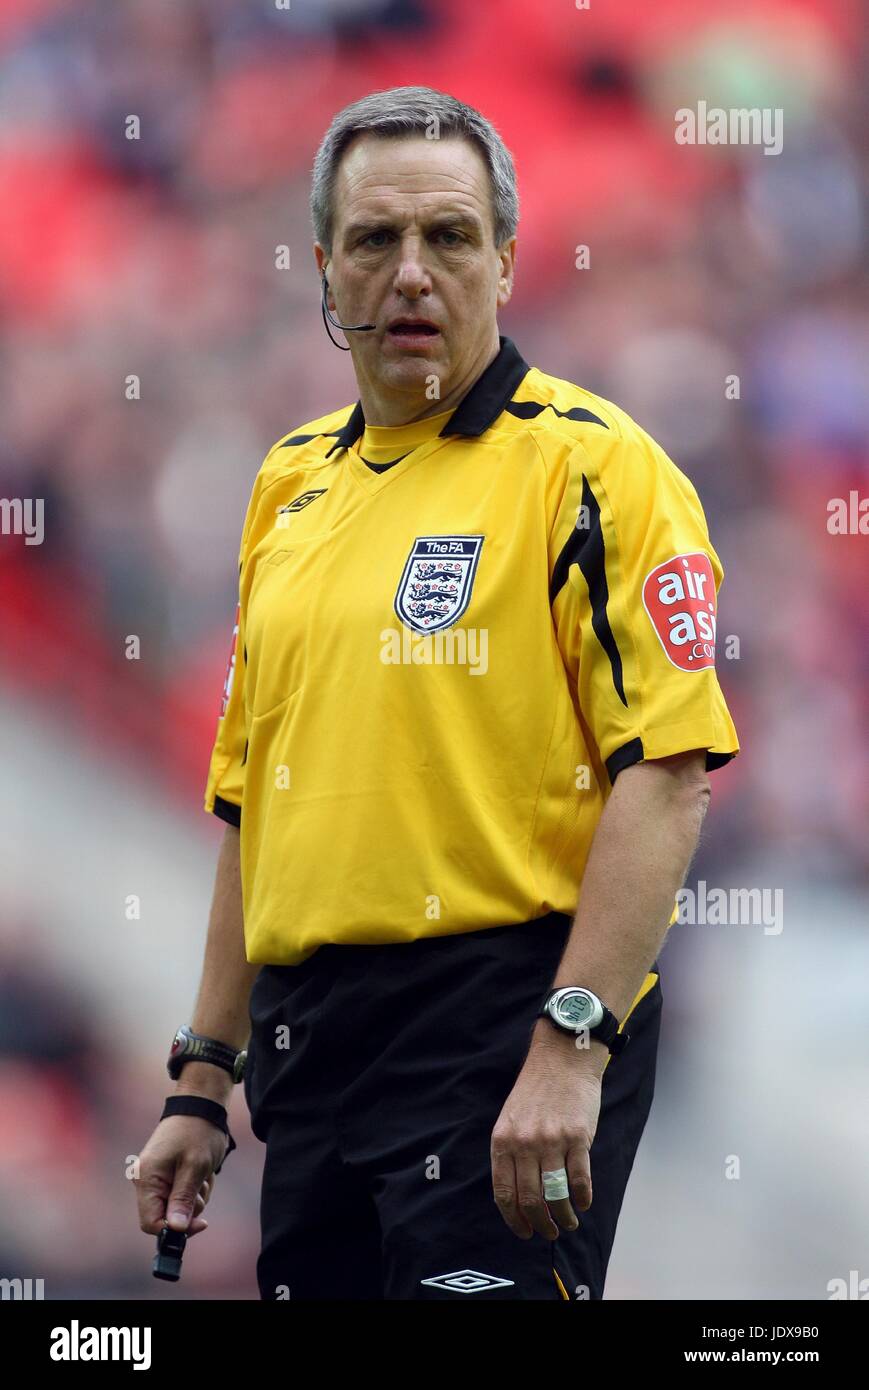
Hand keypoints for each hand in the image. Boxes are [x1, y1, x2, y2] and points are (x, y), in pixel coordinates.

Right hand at [134, 1115, 228, 1237]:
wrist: (201, 1105)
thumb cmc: (198, 1131)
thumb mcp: (195, 1167)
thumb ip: (183, 1199)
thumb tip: (175, 1229)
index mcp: (146, 1178)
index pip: (151, 1223)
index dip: (175, 1229)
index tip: (201, 1222)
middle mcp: (144, 1180)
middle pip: (165, 1216)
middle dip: (189, 1207)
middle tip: (202, 1185)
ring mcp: (153, 1177)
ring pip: (176, 1207)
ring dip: (195, 1196)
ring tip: (202, 1174)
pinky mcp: (163, 1175)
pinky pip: (180, 1195)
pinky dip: (194, 1188)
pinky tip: (200, 1171)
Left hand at [490, 1028, 603, 1238]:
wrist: (562, 1059)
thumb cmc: (535, 1091)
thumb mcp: (510, 1119)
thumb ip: (510, 1153)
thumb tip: (515, 1195)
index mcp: (503, 1141)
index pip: (504, 1193)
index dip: (514, 1219)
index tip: (524, 1232)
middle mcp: (525, 1144)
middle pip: (531, 1200)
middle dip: (540, 1225)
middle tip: (549, 1232)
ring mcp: (552, 1141)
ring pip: (556, 1195)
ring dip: (563, 1217)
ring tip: (568, 1223)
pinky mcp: (578, 1137)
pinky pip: (580, 1180)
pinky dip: (583, 1199)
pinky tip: (584, 1204)